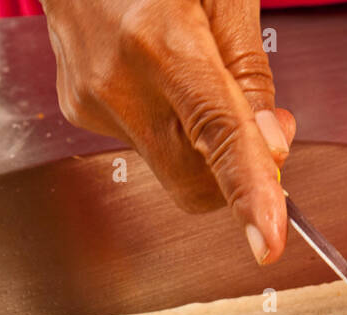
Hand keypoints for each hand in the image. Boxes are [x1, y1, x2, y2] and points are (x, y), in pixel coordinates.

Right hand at [40, 0, 294, 262]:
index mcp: (159, 41)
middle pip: (192, 180)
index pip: (217, 136)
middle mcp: (116, 80)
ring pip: (170, 167)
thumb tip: (270, 148)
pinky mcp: (76, 110)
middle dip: (235, 175)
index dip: (248, 193)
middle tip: (265, 127)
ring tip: (198, 75)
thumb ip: (250, 70)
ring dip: (200, 142)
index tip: (267, 241)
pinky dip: (168, 121)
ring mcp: (89, 100)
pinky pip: (142, 141)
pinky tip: (156, 68)